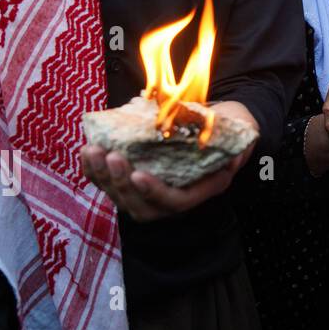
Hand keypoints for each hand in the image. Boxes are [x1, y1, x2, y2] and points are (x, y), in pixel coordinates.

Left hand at [80, 101, 257, 222]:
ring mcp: (155, 191)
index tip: (138, 174)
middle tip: (110, 155)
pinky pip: (113, 184)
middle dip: (121, 183)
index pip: (176, 201)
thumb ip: (232, 137)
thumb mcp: (240, 127)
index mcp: (205, 186)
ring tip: (92, 150)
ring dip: (103, 177)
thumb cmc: (232, 124)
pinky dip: (97, 171)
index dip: (155, 192)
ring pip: (123, 197)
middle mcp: (178, 196)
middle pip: (143, 206)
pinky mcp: (138, 180)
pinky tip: (88, 151)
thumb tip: (228, 149)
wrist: (223, 122)